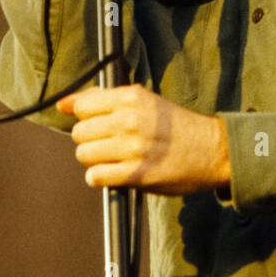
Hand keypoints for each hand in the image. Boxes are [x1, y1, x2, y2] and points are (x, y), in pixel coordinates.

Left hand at [58, 83, 231, 195]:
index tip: (97, 124)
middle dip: (89, 140)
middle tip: (109, 144)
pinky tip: (113, 174)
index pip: (82, 106)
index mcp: (131, 98)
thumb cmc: (176, 127)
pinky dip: (99, 178)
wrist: (212, 150)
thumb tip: (63, 104)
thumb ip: (104, 100)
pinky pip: (96, 176)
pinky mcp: (136, 174)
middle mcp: (129, 120)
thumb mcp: (145, 102)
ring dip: (94, 160)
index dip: (86, 118)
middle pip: (79, 132)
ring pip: (84, 154)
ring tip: (112, 159)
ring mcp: (132, 147)